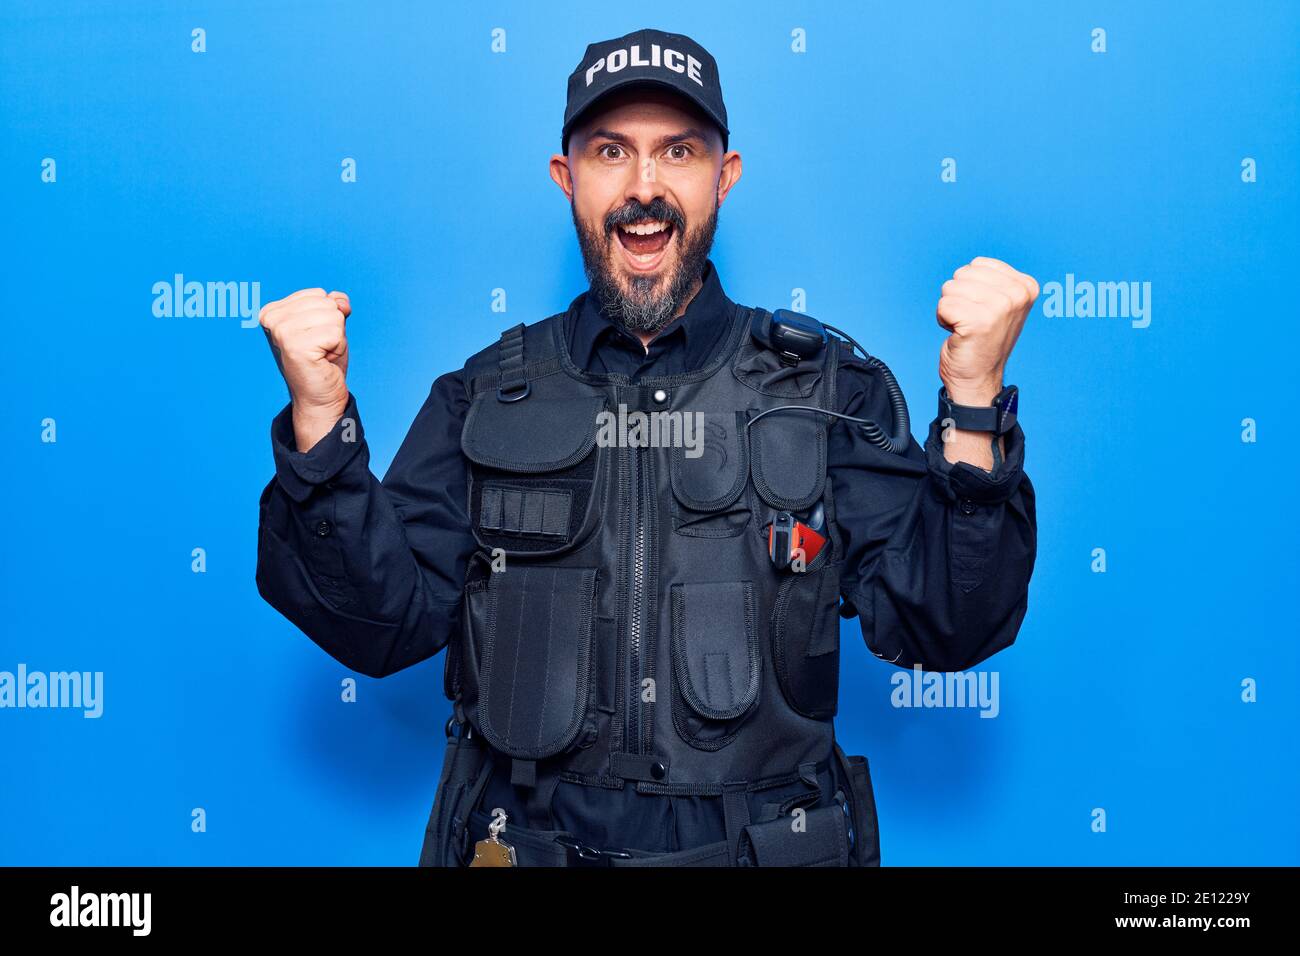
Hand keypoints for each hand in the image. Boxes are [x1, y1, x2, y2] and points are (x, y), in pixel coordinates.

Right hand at [259, 288, 351, 450]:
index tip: (316, 338)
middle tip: (321, 349)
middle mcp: (271, 318)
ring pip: (333, 316)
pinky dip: (337, 348)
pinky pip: (336, 333)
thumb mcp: (330, 325)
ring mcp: (281, 331)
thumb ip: (335, 305)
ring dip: (336, 338)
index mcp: (273, 311)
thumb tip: (340, 301)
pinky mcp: (294, 346)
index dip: (328, 317)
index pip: (319, 294)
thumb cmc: (324, 361)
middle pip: (327, 303)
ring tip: (322, 354)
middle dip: (333, 327)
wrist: (320, 397)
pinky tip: (323, 360)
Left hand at [936, 257, 1036, 404]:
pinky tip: (958, 334)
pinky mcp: (979, 322)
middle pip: (962, 274)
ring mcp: (1000, 308)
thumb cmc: (983, 339)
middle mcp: (1017, 295)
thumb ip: (992, 280)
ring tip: (966, 327)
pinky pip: (943, 306)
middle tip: (971, 320)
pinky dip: (943, 320)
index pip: (978, 264)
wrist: (978, 378)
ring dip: (950, 309)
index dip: (970, 287)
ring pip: (950, 288)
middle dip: (958, 296)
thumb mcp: (999, 303)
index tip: (982, 310)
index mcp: (1026, 286)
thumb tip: (974, 265)